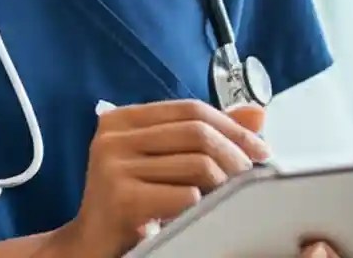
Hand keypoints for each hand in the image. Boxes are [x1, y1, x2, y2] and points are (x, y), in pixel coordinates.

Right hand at [53, 99, 272, 257]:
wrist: (92, 245)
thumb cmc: (131, 203)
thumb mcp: (163, 162)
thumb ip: (202, 137)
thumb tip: (255, 115)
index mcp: (120, 120)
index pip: (189, 109)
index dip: (231, 126)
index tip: (260, 149)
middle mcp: (112, 137)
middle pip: (196, 132)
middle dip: (235, 154)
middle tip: (254, 176)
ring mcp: (113, 167)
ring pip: (197, 164)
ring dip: (225, 184)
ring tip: (230, 197)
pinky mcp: (122, 199)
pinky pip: (186, 196)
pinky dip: (203, 206)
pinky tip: (201, 216)